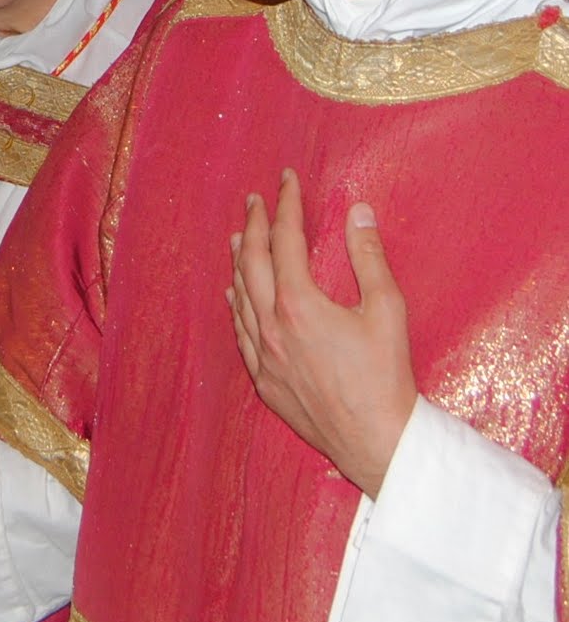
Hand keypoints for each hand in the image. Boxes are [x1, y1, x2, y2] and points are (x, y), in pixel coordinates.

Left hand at [228, 168, 415, 498]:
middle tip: (254, 200)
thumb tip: (358, 211)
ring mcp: (263, 355)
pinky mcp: (264, 380)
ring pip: (240, 297)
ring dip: (239, 262)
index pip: (285, 240)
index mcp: (298, 303)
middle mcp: (271, 326)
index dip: (286, 205)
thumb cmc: (386, 376)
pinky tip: (234, 295)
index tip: (286, 180)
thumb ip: (368, 256)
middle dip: (253, 226)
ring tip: (238, 237)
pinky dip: (236, 305)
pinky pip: (240, 333)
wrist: (375, 441)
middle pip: (252, 262)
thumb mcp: (386, 308)